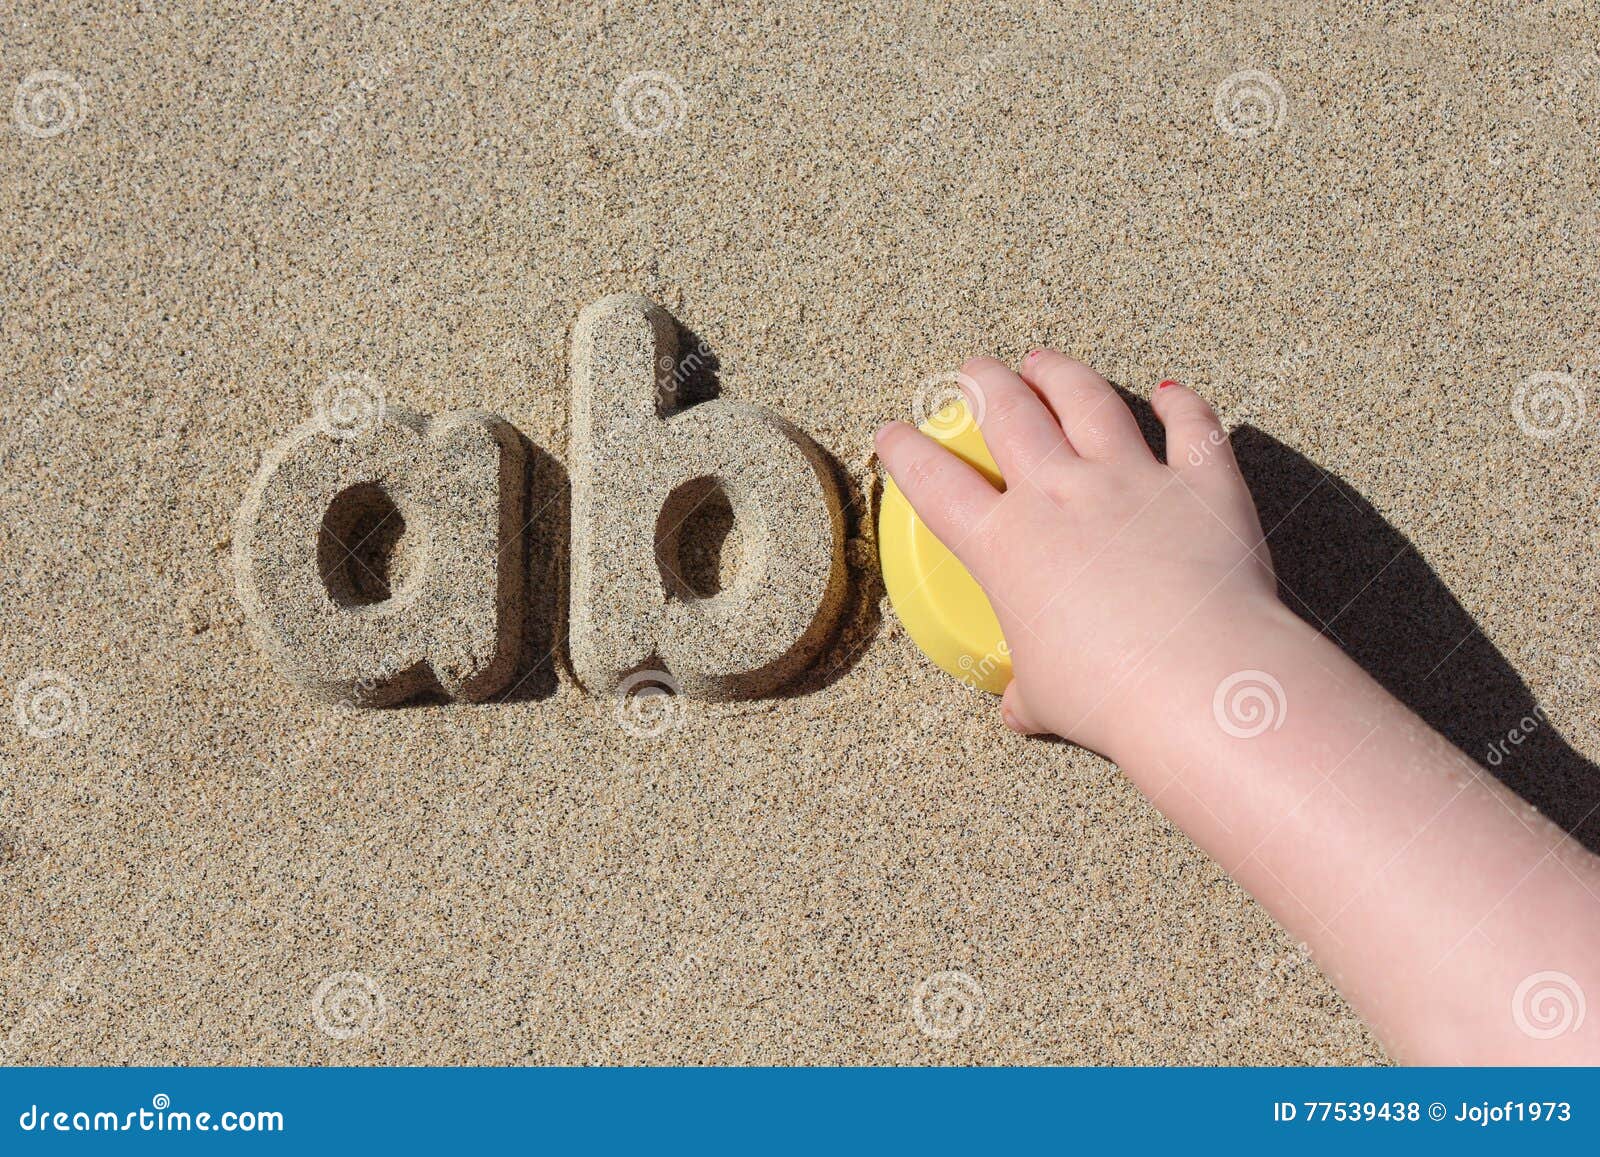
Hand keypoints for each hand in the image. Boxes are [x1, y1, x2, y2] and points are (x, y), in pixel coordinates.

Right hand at [876, 350, 1286, 757]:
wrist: (1197, 680)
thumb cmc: (1110, 695)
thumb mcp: (1047, 699)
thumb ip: (1028, 692)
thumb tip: (1020, 708)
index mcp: (1005, 546)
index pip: (935, 484)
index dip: (906, 453)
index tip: (894, 433)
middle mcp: (1061, 495)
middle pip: (1008, 414)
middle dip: (983, 383)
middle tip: (973, 369)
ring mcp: (1131, 479)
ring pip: (1085, 400)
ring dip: (1060, 374)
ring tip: (1044, 359)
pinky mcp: (1199, 482)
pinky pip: (1190, 426)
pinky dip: (1180, 404)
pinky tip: (1170, 391)